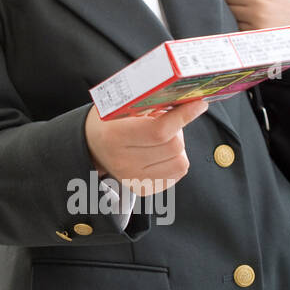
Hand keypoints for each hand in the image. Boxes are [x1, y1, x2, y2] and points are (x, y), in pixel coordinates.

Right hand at [83, 99, 208, 196]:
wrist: (91, 145)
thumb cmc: (109, 121)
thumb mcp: (121, 105)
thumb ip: (149, 102)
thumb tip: (184, 100)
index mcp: (114, 136)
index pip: (159, 131)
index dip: (183, 116)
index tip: (198, 105)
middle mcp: (123, 161)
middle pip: (173, 147)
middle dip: (178, 130)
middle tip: (168, 121)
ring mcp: (133, 179)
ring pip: (180, 162)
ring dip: (178, 147)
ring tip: (162, 138)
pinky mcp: (142, 189)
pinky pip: (176, 174)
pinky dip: (175, 159)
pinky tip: (161, 152)